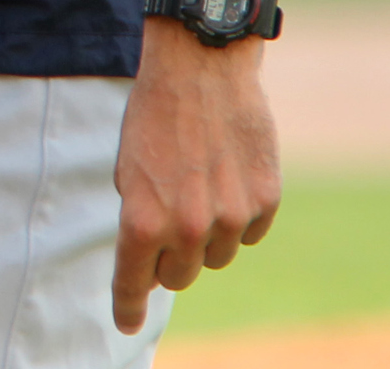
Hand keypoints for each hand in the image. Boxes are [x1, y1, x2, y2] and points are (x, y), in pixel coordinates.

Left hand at [111, 17, 280, 333]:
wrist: (200, 66)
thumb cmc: (154, 112)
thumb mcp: (128, 166)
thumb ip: (140, 217)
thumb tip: (149, 259)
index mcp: (143, 218)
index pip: (134, 281)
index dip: (128, 305)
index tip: (126, 323)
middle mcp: (187, 226)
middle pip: (179, 276)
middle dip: (168, 258)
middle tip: (167, 220)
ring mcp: (229, 218)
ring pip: (215, 257)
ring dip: (205, 234)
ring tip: (197, 183)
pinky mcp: (264, 203)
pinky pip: (248, 233)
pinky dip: (237, 215)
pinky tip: (226, 175)